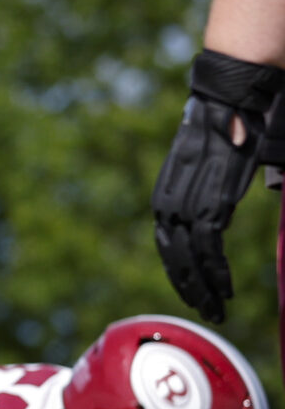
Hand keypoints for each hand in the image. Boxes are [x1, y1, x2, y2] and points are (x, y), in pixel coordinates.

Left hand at [151, 49, 284, 321]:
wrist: (232, 96)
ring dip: (204, 289)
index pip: (168, 246)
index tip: (194, 291)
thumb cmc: (231, 123)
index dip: (180, 273)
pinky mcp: (209, 203)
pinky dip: (216, 273)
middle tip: (207, 312)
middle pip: (173, 259)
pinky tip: (225, 290)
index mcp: (166, 196)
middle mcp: (168, 204)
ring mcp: (186, 204)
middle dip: (190, 289)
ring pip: (188, 260)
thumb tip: (242, 201)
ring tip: (217, 309)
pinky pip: (208, 250)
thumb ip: (216, 191)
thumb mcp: (216, 164)